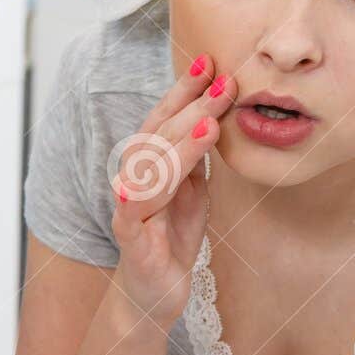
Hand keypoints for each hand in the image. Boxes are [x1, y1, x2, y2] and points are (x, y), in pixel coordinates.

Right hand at [109, 55, 233, 326]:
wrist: (154, 294)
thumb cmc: (172, 240)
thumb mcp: (193, 191)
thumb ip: (197, 157)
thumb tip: (216, 114)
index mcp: (151, 163)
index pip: (166, 117)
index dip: (185, 90)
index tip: (211, 61)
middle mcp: (134, 177)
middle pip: (160, 134)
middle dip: (193, 106)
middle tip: (225, 82)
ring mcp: (129, 205)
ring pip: (151, 167)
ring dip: (180, 143)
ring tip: (211, 123)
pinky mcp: (130, 236)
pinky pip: (134, 209)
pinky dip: (141, 192)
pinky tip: (150, 177)